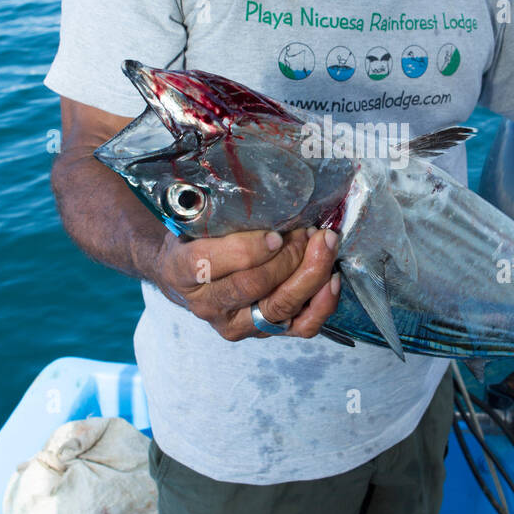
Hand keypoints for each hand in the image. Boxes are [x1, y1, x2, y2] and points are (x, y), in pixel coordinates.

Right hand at [150, 224, 339, 340]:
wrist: (187, 278)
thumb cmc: (195, 239)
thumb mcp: (195, 219)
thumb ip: (218, 208)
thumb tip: (258, 180)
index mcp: (181, 271)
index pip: (210, 264)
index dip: (247, 249)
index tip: (275, 233)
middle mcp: (208, 305)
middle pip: (253, 286)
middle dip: (289, 256)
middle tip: (309, 231)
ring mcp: (237, 324)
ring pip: (280, 307)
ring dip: (310, 274)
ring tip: (325, 245)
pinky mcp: (264, 333)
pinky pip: (301, 328)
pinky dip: (322, 305)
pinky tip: (331, 278)